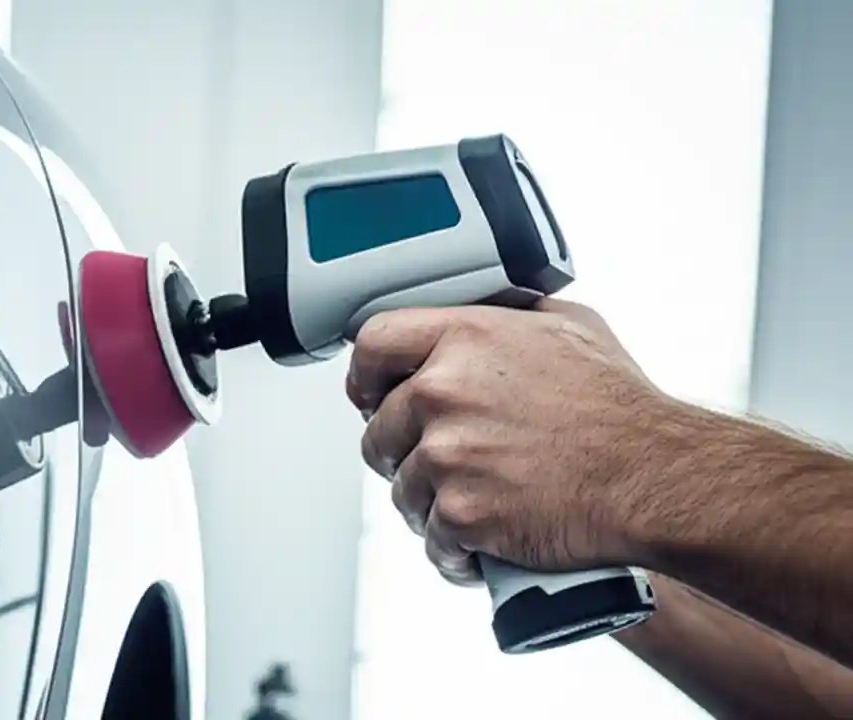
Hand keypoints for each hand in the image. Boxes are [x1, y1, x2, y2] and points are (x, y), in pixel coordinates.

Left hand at [347, 299, 672, 585]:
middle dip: (403, 450)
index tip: (371, 394)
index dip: (365, 375)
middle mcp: (443, 391)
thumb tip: (487, 309)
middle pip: (378, 429)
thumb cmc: (620, 407)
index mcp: (463, 337)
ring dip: (430, 503)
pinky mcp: (460, 513)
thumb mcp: (569, 325)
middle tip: (443, 461)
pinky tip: (483, 543)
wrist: (655, 477)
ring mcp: (447, 454)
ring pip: (402, 490)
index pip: (372, 343)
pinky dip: (454, 550)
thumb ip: (511, 315)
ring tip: (477, 502)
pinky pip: (431, 540)